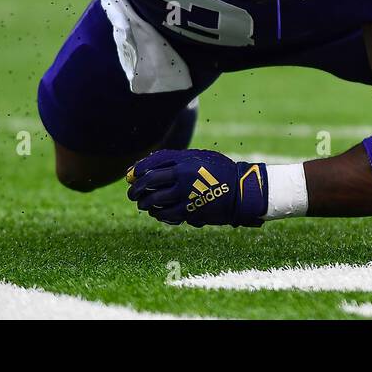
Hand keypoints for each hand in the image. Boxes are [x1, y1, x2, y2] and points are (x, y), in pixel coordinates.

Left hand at [126, 149, 267, 226]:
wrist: (240, 191)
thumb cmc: (220, 172)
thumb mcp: (201, 158)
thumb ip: (179, 160)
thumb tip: (152, 166)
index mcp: (185, 160)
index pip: (153, 163)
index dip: (138, 169)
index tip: (131, 175)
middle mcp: (183, 175)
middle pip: (149, 180)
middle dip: (136, 187)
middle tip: (131, 193)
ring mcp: (185, 193)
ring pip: (154, 199)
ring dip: (144, 203)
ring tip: (142, 204)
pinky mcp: (190, 210)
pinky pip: (165, 213)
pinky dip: (157, 213)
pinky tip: (157, 212)